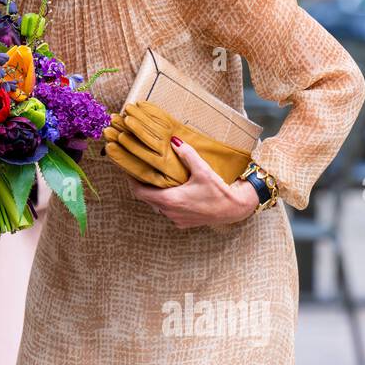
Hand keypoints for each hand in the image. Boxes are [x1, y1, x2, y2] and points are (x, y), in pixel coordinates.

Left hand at [128, 137, 258, 228]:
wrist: (235, 209)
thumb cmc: (219, 192)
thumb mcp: (203, 170)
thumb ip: (187, 155)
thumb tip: (175, 141)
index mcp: (170, 200)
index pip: (139, 193)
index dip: (132, 181)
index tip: (129, 171)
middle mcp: (170, 212)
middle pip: (147, 199)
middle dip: (144, 186)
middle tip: (143, 171)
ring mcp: (176, 219)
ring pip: (158, 206)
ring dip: (156, 194)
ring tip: (157, 180)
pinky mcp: (184, 223)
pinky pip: (169, 212)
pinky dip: (167, 202)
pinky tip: (173, 192)